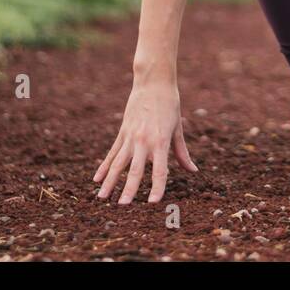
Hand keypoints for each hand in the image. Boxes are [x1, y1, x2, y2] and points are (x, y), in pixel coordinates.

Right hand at [93, 79, 197, 203]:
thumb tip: (192, 171)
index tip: (152, 203)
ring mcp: (130, 136)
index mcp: (160, 141)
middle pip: (136, 170)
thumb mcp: (178, 128)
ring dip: (110, 181)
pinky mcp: (122, 132)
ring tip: (102, 198)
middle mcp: (144, 141)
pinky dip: (104, 167)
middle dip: (129, 189)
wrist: (153, 82)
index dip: (157, 188)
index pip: (160, 170)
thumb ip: (182, 152)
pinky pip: (112, 152)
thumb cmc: (170, 104)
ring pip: (118, 163)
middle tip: (122, 207)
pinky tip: (96, 179)